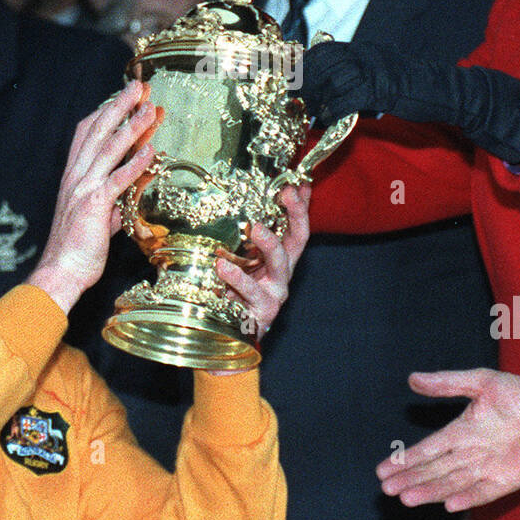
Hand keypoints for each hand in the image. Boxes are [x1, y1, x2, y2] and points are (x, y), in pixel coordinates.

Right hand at [29, 81, 156, 313]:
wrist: (60, 272)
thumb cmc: (78, 247)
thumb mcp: (99, 217)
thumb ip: (114, 199)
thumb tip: (132, 189)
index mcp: (75, 176)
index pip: (86, 133)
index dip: (104, 111)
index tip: (123, 94)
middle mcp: (77, 176)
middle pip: (98, 131)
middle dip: (119, 105)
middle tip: (139, 85)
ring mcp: (84, 189)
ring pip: (109, 149)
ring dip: (132, 126)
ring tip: (150, 108)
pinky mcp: (94, 206)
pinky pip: (117, 180)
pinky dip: (134, 164)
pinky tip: (151, 150)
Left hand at [207, 184, 310, 369]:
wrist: (221, 339)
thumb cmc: (227, 294)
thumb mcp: (232, 262)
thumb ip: (232, 240)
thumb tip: (218, 205)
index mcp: (277, 259)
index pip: (296, 226)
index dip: (301, 205)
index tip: (299, 180)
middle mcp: (281, 274)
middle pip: (297, 240)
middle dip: (295, 214)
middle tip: (285, 193)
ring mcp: (274, 294)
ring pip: (280, 264)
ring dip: (269, 243)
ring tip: (253, 227)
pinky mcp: (262, 314)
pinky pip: (252, 292)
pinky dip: (237, 278)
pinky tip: (222, 266)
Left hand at [300, 43, 519, 164]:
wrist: (446, 91)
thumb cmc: (413, 88)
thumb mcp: (382, 74)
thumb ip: (358, 77)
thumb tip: (333, 89)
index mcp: (365, 49)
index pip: (325, 50)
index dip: (305, 66)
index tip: (292, 81)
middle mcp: (367, 54)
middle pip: (323, 62)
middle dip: (304, 82)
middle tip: (292, 100)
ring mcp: (376, 70)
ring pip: (332, 79)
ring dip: (316, 98)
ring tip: (308, 112)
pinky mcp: (384, 89)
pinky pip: (349, 98)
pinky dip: (333, 110)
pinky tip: (326, 120)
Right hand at [375, 370, 519, 511]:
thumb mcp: (481, 381)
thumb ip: (447, 382)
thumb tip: (413, 378)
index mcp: (462, 430)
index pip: (428, 449)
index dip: (406, 459)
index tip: (383, 470)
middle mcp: (471, 453)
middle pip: (435, 470)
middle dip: (410, 479)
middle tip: (387, 489)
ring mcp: (489, 468)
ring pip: (452, 483)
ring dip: (430, 491)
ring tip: (407, 498)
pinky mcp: (509, 479)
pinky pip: (484, 492)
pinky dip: (466, 497)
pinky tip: (448, 504)